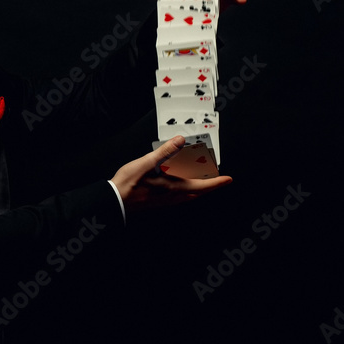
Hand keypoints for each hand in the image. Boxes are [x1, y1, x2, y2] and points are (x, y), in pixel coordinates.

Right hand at [110, 136, 231, 209]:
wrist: (116, 201)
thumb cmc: (129, 185)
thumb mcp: (147, 163)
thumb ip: (165, 151)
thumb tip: (179, 141)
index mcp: (174, 188)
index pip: (202, 186)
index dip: (217, 182)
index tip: (228, 179)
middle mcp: (173, 197)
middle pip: (198, 193)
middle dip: (208, 185)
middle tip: (215, 178)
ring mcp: (166, 201)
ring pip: (189, 196)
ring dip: (197, 188)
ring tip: (198, 179)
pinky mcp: (159, 202)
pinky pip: (179, 197)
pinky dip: (185, 190)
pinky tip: (177, 185)